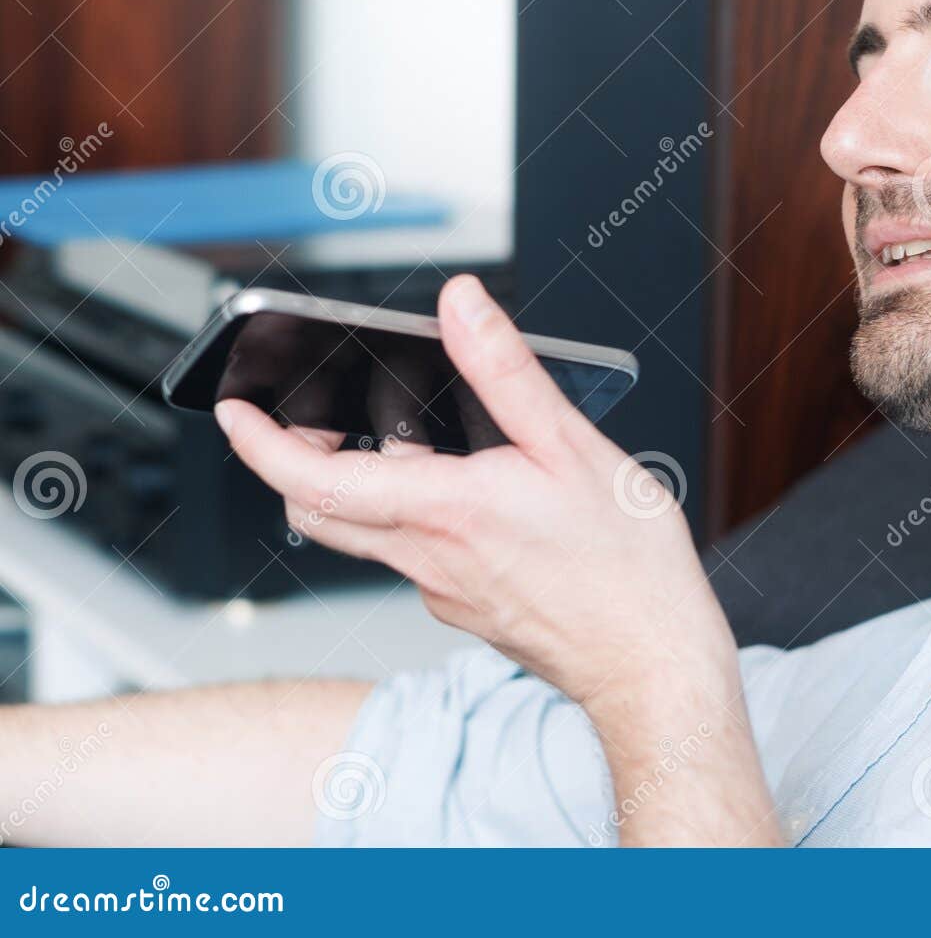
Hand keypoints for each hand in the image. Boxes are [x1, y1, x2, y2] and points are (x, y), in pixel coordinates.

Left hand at [215, 274, 735, 718]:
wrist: (653, 666)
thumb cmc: (626, 568)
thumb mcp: (573, 448)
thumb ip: (506, 372)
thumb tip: (461, 306)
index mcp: (443, 510)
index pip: (311, 478)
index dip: (258, 442)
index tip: (236, 411)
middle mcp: (427, 558)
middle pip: (321, 512)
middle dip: (298, 463)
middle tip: (314, 419)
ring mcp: (444, 592)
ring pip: (371, 534)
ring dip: (368, 485)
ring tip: (418, 443)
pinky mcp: (469, 609)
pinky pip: (418, 558)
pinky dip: (420, 518)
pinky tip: (480, 498)